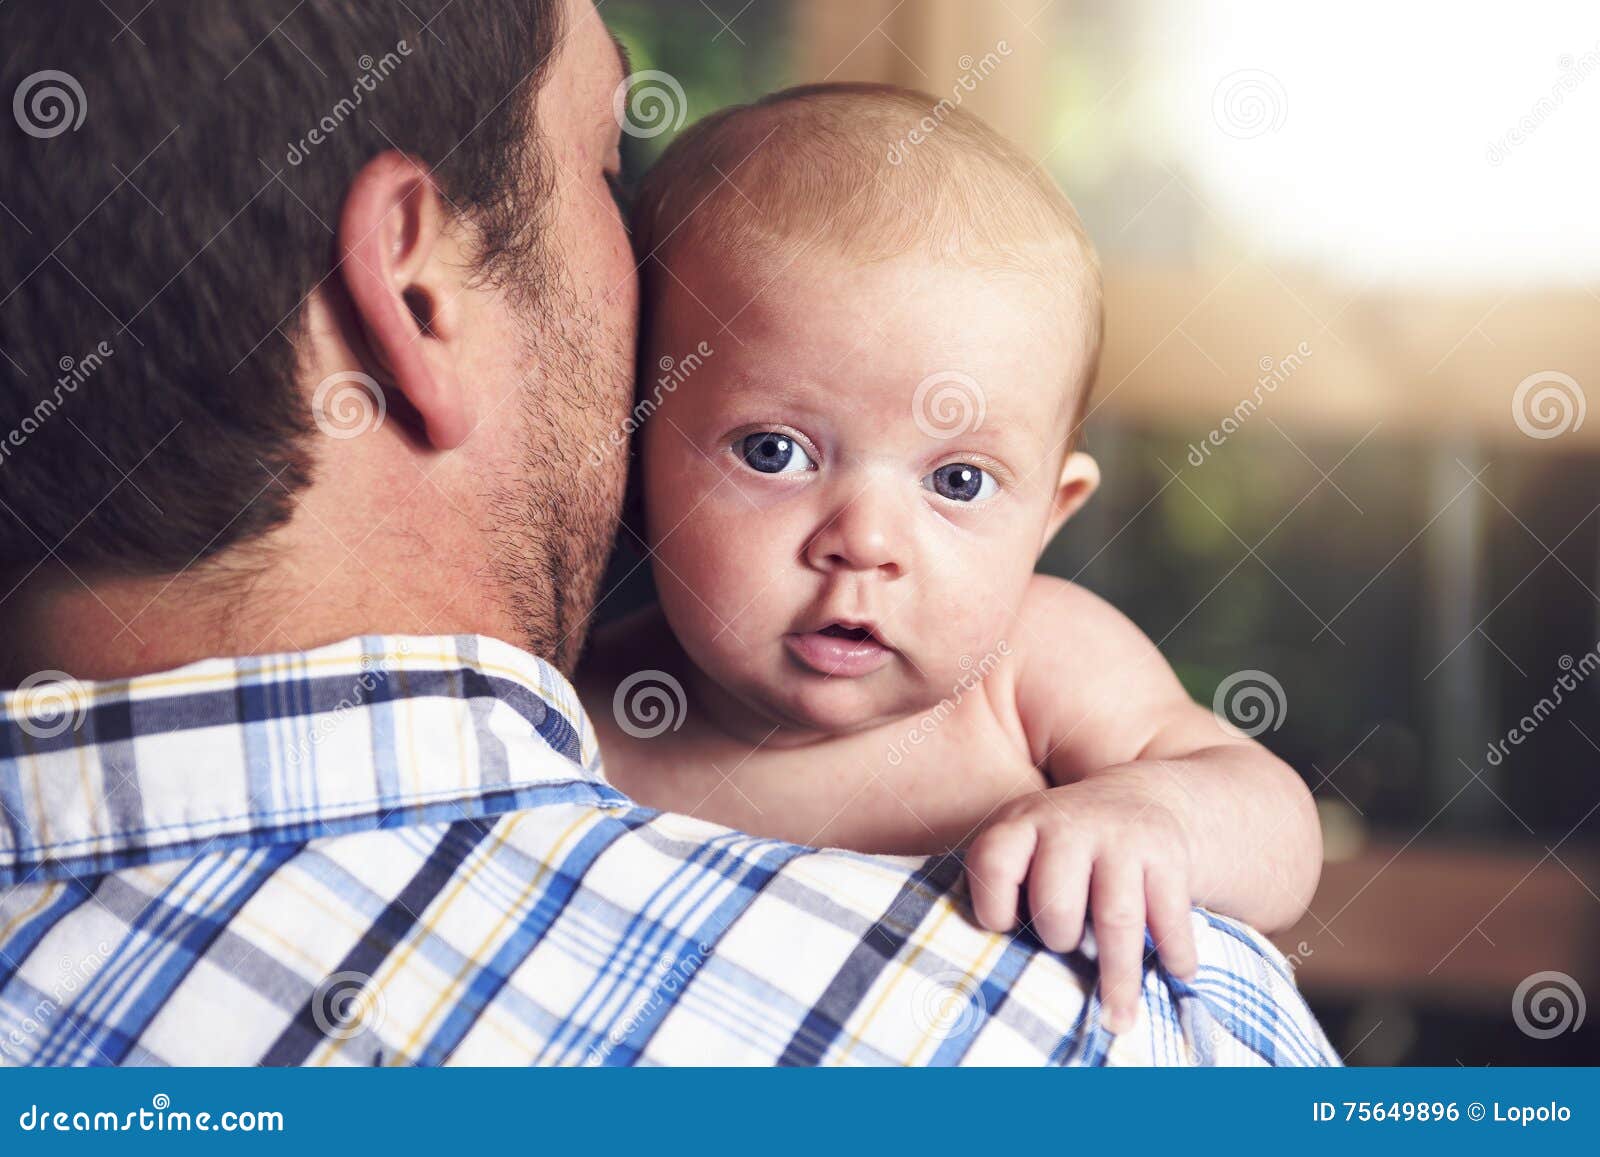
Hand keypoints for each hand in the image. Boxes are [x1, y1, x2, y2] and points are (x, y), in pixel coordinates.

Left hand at [964, 776, 1199, 1034]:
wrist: (1135, 798)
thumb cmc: (1063, 846)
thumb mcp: (1024, 845)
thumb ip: (1003, 889)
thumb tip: (987, 967)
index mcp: (1023, 823)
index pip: (994, 863)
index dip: (992, 905)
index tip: (1003, 927)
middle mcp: (1071, 826)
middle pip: (1056, 901)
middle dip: (1058, 937)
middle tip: (1063, 948)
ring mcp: (1123, 839)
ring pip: (1117, 918)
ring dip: (1119, 978)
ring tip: (1118, 1022)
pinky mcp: (1167, 856)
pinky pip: (1169, 916)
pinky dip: (1175, 952)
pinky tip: (1177, 975)